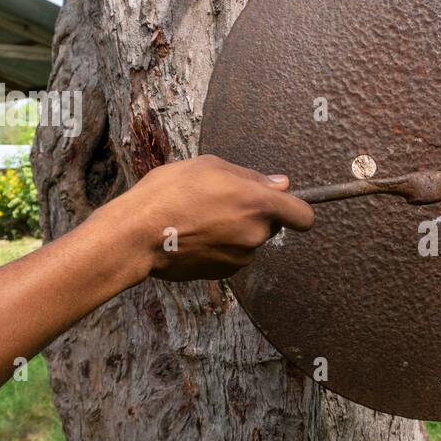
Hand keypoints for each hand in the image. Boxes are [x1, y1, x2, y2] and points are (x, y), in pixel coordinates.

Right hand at [104, 155, 314, 281]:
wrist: (136, 235)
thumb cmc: (169, 193)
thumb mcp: (210, 167)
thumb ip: (251, 177)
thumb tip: (282, 184)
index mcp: (259, 204)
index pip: (303, 215)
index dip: (297, 209)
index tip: (286, 205)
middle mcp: (257, 234)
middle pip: (271, 225)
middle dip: (255, 215)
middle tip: (221, 202)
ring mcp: (242, 257)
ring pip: (250, 241)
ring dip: (235, 231)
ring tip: (201, 218)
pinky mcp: (225, 273)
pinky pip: (233, 256)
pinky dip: (221, 247)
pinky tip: (195, 236)